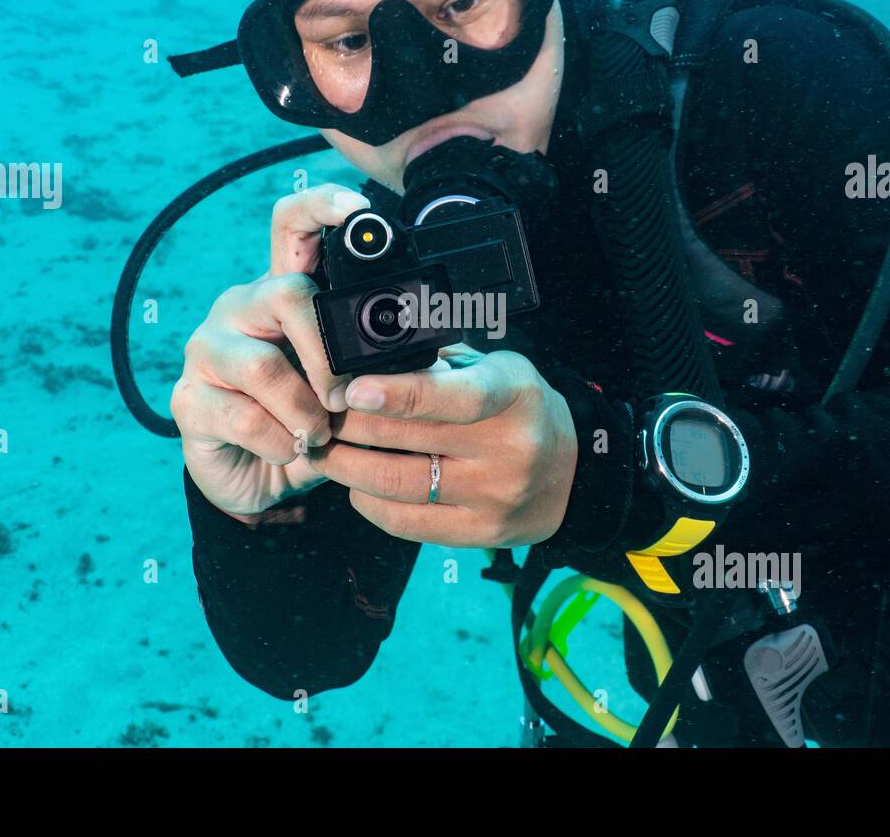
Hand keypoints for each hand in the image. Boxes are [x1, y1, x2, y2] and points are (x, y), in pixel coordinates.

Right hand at [170, 184, 369, 522]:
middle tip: (343, 399)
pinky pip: (243, 417)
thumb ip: (378, 363)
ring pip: (261, 365)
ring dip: (303, 411)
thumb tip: (436, 356)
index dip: (322, 207)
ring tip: (317, 435)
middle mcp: (241, 308)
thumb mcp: (352, 388)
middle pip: (285, 293)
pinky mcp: (189, 399)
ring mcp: (208, 350)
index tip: (359, 211)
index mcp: (284, 294)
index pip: (292, 226)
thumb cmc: (313, 421)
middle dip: (328, 355)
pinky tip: (287, 451)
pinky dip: (280, 444)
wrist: (262, 479)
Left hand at [307, 345, 578, 546]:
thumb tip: (373, 355)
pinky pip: (407, 522)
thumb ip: (444, 365)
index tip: (351, 390)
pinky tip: (354, 485)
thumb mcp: (498, 369)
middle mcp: (507, 448)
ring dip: (345, 466)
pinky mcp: (481, 534)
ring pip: (397, 484)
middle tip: (315, 413)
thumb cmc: (519, 408)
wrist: (573, 474)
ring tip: (320, 450)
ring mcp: (494, 496)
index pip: (452, 397)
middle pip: (407, 440)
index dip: (397, 394)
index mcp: (512, 395)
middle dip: (349, 426)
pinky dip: (369, 502)